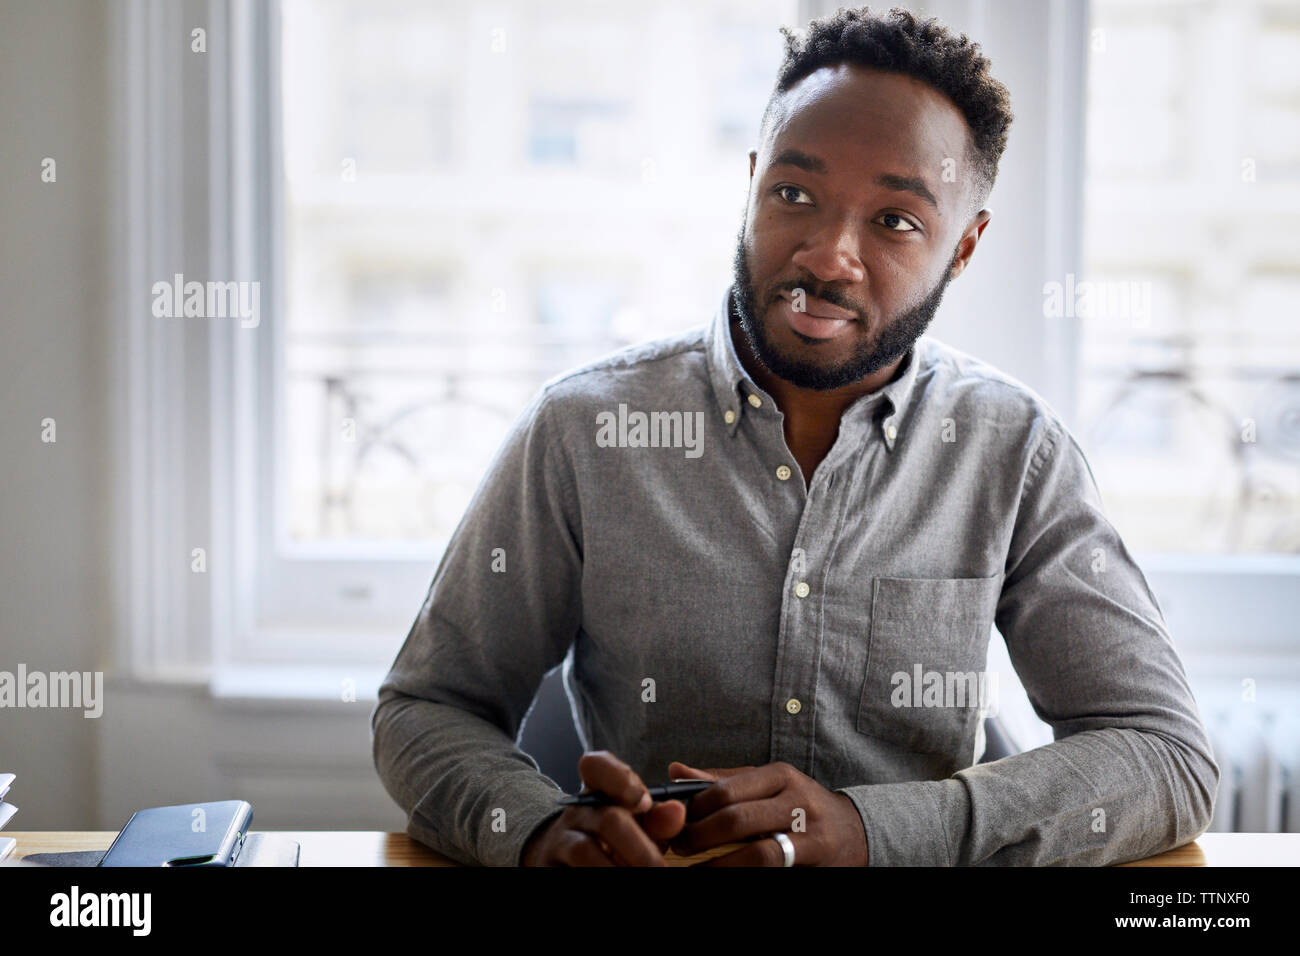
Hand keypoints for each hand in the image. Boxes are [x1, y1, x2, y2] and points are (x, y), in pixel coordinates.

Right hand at [521, 750, 686, 865]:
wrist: (569, 862)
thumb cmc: (617, 839)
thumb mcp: (640, 826)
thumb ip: (659, 819)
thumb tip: (676, 811)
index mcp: (598, 790)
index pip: (596, 766)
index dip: (619, 779)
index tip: (644, 802)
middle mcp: (576, 811)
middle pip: (606, 819)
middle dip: (639, 848)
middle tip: (659, 868)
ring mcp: (559, 840)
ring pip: (584, 850)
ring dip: (616, 868)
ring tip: (641, 879)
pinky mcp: (549, 865)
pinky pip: (570, 871)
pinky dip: (596, 876)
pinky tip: (616, 882)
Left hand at [667, 760, 868, 865]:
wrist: (855, 831)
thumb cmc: (798, 805)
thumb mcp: (766, 785)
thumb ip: (723, 781)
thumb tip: (675, 770)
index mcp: (779, 775)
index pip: (726, 790)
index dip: (694, 810)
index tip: (674, 822)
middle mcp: (797, 800)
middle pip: (737, 819)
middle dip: (699, 836)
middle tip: (679, 847)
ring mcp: (810, 833)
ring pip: (756, 853)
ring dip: (718, 865)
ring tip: (695, 869)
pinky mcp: (815, 858)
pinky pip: (771, 868)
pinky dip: (741, 874)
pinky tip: (724, 874)